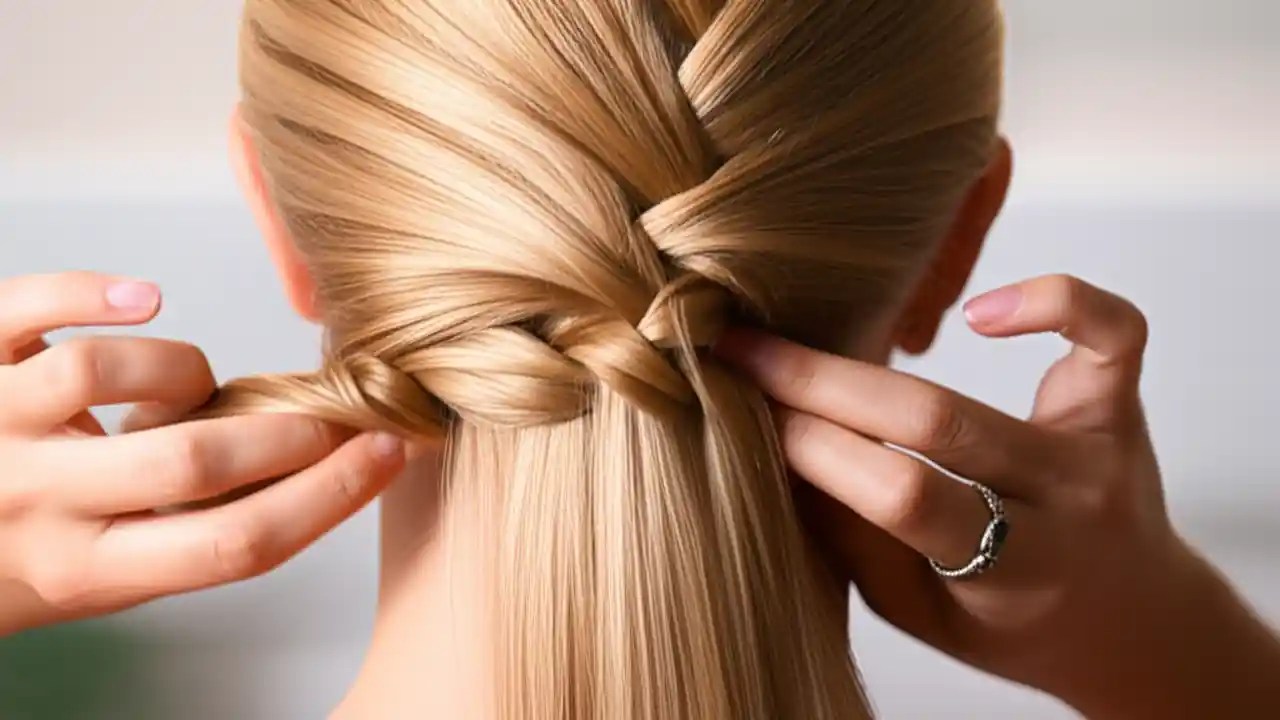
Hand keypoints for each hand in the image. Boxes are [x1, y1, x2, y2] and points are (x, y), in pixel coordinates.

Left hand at [0, 272, 407, 635]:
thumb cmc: (32, 550)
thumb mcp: (116, 568)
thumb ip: (193, 530)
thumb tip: (311, 468)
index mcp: (87, 569)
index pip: (232, 545)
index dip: (328, 497)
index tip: (384, 454)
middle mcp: (38, 502)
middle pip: (191, 463)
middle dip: (288, 433)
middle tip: (328, 413)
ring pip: (103, 371)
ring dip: (180, 367)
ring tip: (187, 384)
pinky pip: (31, 307)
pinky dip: (96, 290)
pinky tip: (141, 298)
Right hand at [719, 274, 1279, 718]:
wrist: (1130, 620)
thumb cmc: (1008, 621)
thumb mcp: (921, 613)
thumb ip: (857, 542)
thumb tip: (778, 449)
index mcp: (1013, 575)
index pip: (905, 495)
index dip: (819, 448)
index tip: (747, 412)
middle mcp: (1066, 505)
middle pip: (936, 424)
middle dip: (821, 384)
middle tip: (747, 353)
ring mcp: (1099, 447)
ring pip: (983, 385)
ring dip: (872, 353)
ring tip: (803, 331)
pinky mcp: (1121, 403)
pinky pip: (1112, 330)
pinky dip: (1052, 300)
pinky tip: (979, 312)